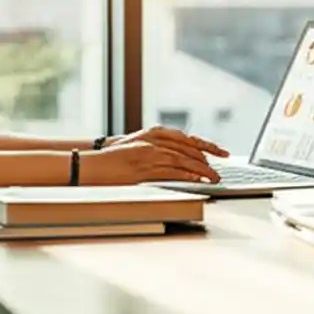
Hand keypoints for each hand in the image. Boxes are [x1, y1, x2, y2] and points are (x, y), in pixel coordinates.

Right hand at [80, 140, 221, 184]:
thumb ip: (159, 146)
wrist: (94, 163)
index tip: (220, 152)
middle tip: (220, 169)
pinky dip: (189, 176)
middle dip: (208, 160)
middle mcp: (155, 140)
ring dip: (202, 170)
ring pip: (184, 160)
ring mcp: (151, 154)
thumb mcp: (139, 145)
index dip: (207, 145)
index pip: (188, 138)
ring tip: (214, 178)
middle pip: (189, 149)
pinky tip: (199, 180)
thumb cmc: (114, 157)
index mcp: (154, 132)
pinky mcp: (146, 169)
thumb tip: (182, 156)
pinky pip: (173, 172)